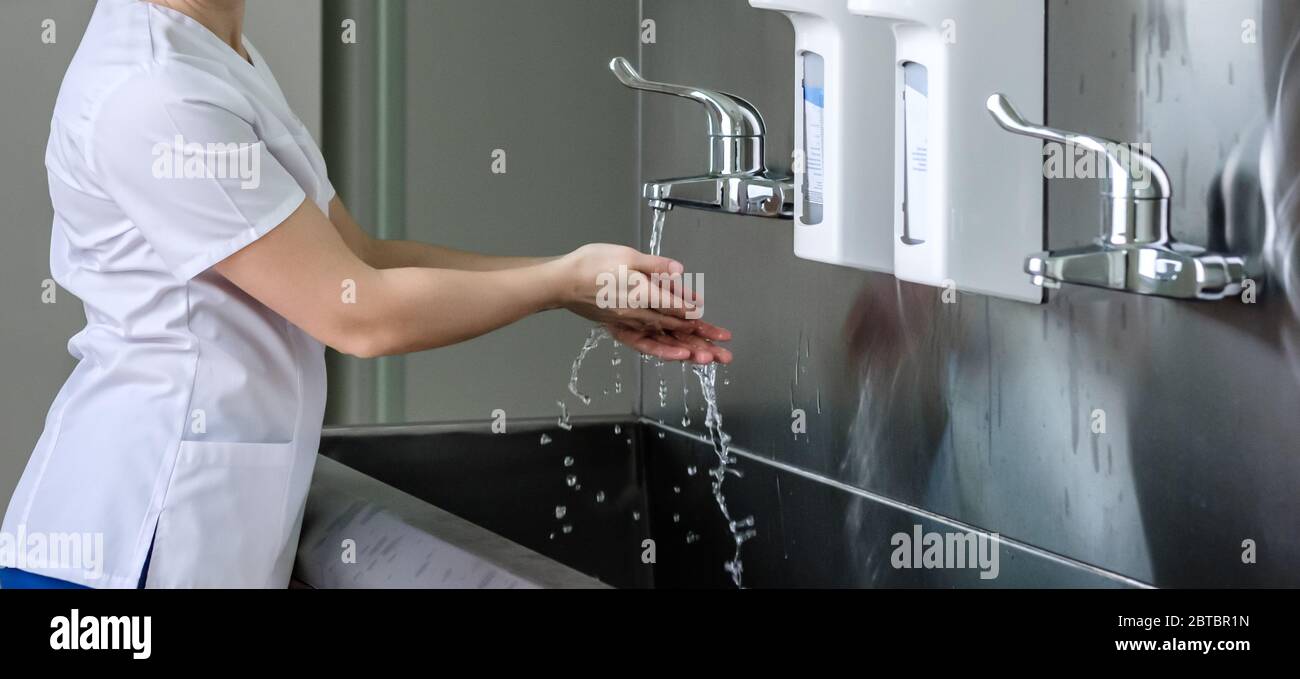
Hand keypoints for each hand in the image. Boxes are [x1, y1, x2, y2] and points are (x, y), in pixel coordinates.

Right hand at [552, 244, 732, 363]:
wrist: (561, 282)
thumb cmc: (591, 264)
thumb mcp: (626, 255)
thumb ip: (655, 265)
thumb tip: (679, 271)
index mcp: (642, 294)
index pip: (676, 308)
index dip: (696, 315)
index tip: (713, 324)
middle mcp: (638, 314)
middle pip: (675, 329)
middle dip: (702, 341)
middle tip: (725, 354)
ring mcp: (628, 323)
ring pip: (663, 339)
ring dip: (687, 350)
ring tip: (708, 360)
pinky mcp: (620, 326)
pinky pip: (644, 342)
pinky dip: (661, 349)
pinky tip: (675, 354)